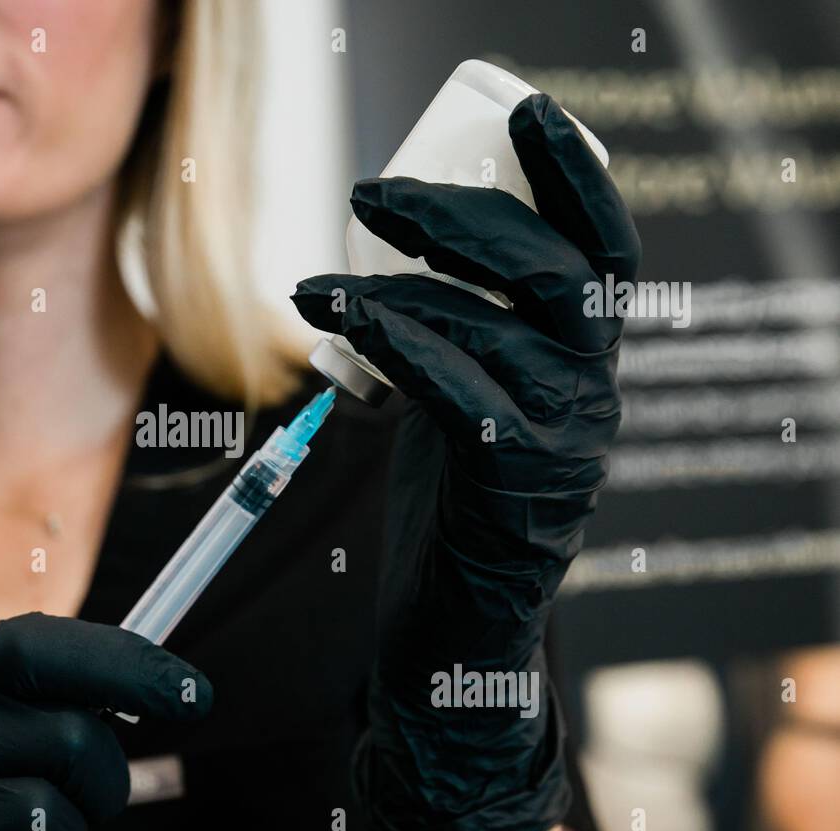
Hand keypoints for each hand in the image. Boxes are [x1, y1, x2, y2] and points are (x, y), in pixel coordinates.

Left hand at [291, 94, 639, 830]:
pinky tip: (340, 322)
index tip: (524, 114)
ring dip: (396, 290)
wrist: (452, 631)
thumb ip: (450, 336)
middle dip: (459, 217)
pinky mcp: (520, 489)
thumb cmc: (447, 509)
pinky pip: (461, 391)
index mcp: (580, 365)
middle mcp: (591, 395)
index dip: (571, 177)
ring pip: (496, 327)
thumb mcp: (458, 400)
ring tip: (316, 287)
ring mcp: (565, 443)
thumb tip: (382, 267)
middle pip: (551, 269)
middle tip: (371, 197)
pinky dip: (398, 345)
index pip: (599, 250)